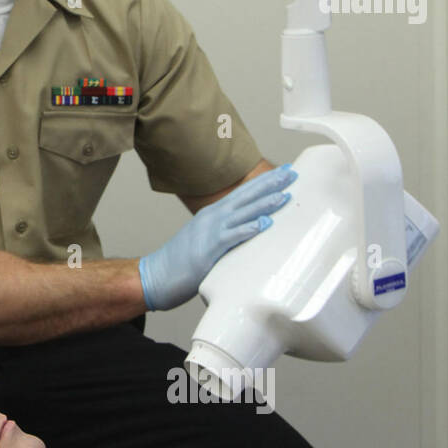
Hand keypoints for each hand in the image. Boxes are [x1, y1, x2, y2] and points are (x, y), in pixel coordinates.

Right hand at [139, 164, 296, 310]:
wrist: (156, 276)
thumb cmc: (181, 262)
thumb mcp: (205, 239)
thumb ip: (225, 233)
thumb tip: (246, 233)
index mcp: (213, 214)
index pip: (243, 193)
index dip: (264, 182)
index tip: (283, 171)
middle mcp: (212, 217)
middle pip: (246, 197)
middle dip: (270, 184)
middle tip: (291, 173)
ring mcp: (209, 232)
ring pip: (242, 213)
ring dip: (265, 203)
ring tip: (285, 194)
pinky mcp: (208, 250)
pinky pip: (231, 236)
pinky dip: (248, 229)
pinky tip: (264, 223)